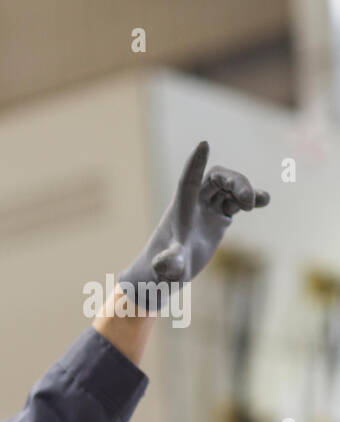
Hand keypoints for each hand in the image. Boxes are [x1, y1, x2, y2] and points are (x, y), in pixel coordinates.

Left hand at [119, 141, 268, 311]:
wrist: (167, 272)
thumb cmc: (164, 269)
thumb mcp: (169, 268)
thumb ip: (168, 264)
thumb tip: (163, 266)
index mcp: (181, 208)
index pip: (188, 179)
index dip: (196, 162)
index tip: (204, 143)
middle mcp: (194, 203)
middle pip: (216, 178)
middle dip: (236, 182)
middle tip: (248, 202)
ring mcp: (207, 208)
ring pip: (228, 186)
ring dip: (244, 189)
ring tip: (257, 203)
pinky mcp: (218, 217)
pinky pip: (236, 200)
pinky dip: (250, 198)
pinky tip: (263, 202)